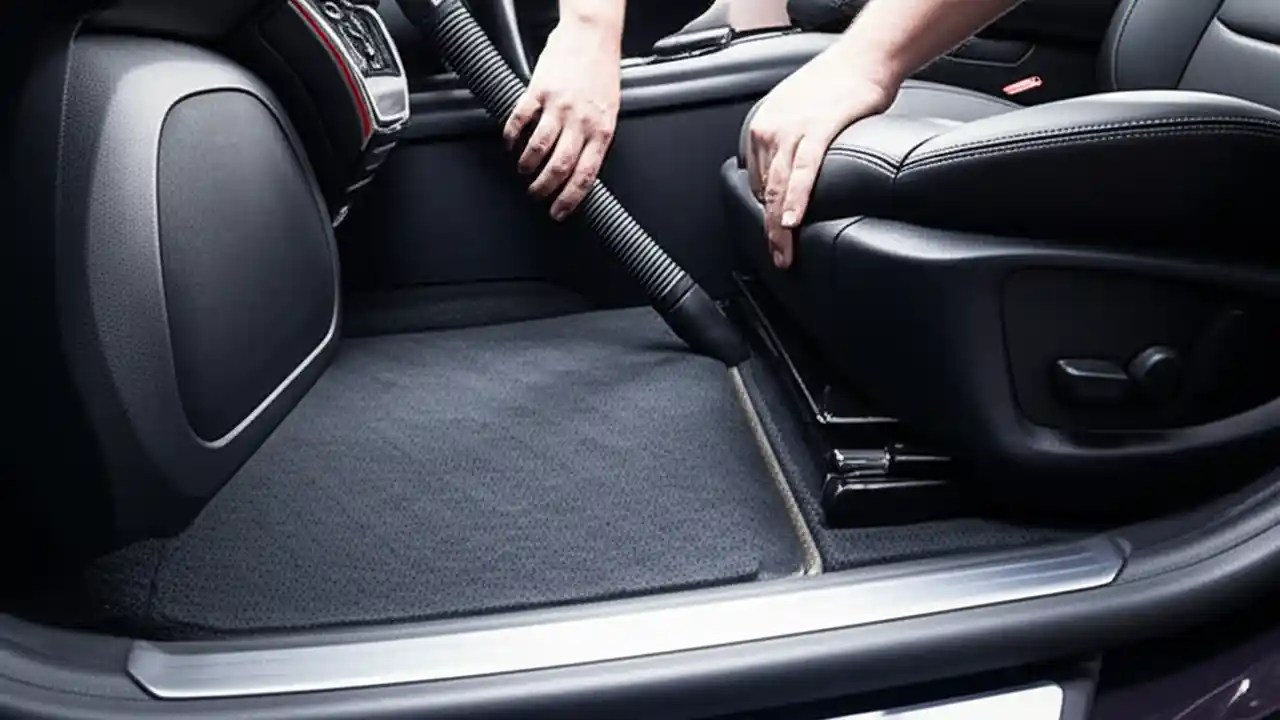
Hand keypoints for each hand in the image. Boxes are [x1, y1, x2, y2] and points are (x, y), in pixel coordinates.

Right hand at [503, 16, 621, 220]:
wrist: (592, 34)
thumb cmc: (601, 71)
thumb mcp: (609, 110)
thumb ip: (596, 137)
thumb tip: (583, 168)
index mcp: (602, 130)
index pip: (586, 175)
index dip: (569, 199)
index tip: (558, 212)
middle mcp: (581, 121)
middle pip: (560, 167)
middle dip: (544, 188)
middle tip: (535, 194)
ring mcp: (559, 106)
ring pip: (538, 148)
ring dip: (527, 165)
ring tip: (523, 170)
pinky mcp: (538, 90)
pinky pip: (520, 120)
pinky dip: (512, 136)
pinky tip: (510, 143)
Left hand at [747, 50, 897, 268]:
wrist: (863, 59)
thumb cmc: (836, 85)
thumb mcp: (797, 115)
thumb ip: (790, 146)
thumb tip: (794, 176)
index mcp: (762, 128)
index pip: (759, 183)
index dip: (769, 213)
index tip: (776, 235)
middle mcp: (769, 129)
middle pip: (766, 192)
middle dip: (770, 230)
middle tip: (778, 257)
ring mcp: (792, 129)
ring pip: (780, 188)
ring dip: (780, 227)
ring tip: (785, 253)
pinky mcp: (819, 128)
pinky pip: (803, 172)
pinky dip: (797, 199)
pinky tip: (794, 221)